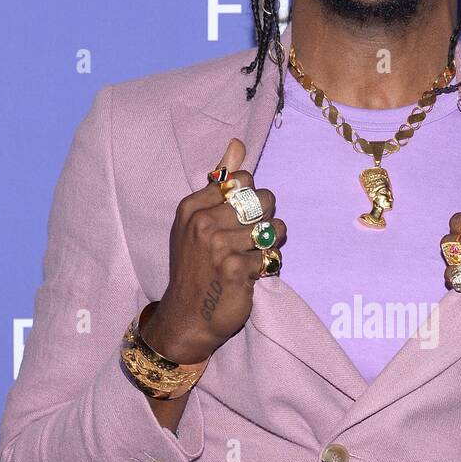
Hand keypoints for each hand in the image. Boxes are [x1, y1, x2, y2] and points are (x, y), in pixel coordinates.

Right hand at [144, 137, 286, 363]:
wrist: (187, 317)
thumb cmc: (195, 268)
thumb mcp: (196, 223)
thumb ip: (219, 183)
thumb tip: (237, 144)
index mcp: (192, 207)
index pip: (242, 180)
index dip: (251, 198)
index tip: (239, 218)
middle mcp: (203, 222)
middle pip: (262, 200)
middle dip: (266, 218)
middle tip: (251, 238)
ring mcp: (219, 246)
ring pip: (272, 229)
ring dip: (271, 244)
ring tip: (254, 255)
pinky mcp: (237, 269)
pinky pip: (270, 256)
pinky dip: (267, 266)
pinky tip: (251, 274)